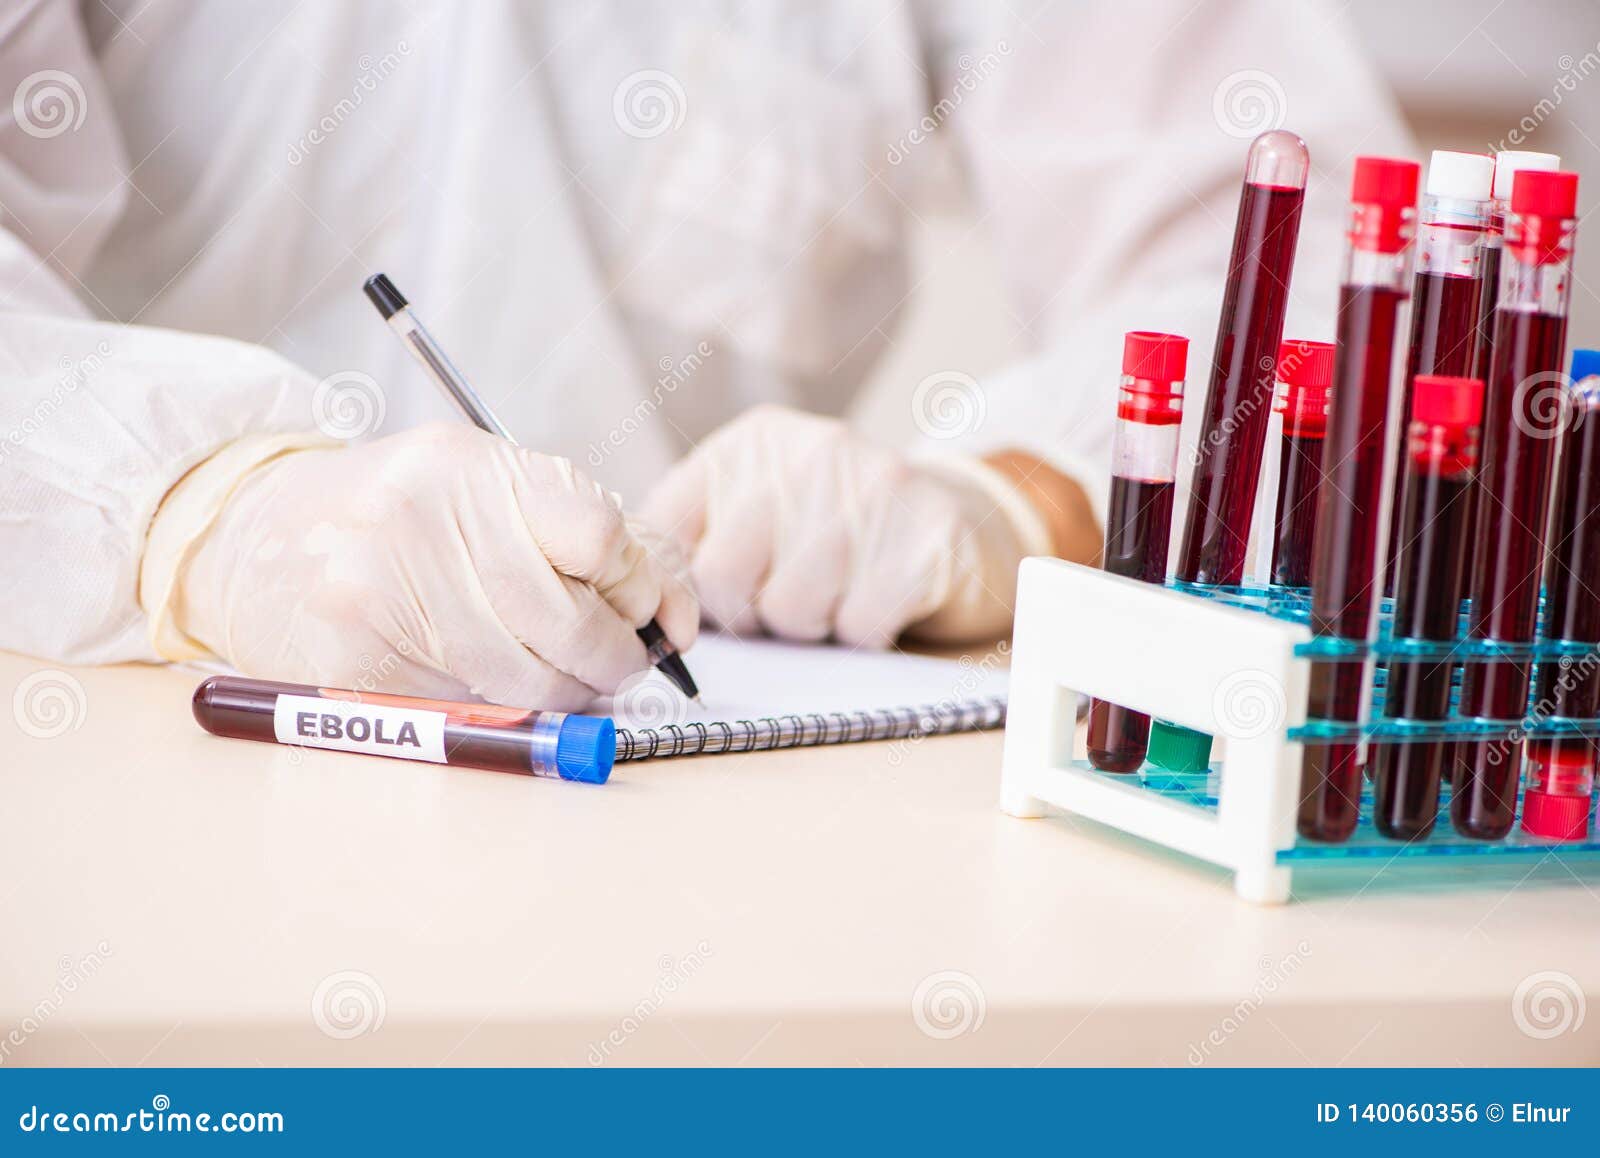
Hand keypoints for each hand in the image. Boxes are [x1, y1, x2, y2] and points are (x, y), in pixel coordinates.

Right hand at [169, 423, 697, 707]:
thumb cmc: (392, 515)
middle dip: (616, 656)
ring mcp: (382, 591)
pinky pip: (471, 706)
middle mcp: (422, 518)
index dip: (638, 581)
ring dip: (570, 694)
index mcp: (468, 465)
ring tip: (572, 681)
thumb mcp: (478, 489)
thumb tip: (674, 613)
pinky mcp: (357, 661)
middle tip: (624, 664)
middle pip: (569, 619)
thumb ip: (576, 534)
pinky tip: (496, 684)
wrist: (247, 535)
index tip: (646, 605)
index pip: (597, 532)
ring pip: (527, 677)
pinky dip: (504, 708)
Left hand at [641, 406, 1050, 646]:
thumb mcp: (762, 506)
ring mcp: (873, 488)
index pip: (665, 530)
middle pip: (722, 576)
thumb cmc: (840, 532)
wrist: (965, 523)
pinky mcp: (926, 537)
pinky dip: (865, 633)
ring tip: (841, 592)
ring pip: (790, 610)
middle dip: (750, 613)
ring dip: (812, 625)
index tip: (709, 603)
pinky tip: (882, 598)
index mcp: (750, 442)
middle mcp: (808, 450)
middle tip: (788, 600)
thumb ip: (696, 534)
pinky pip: (858, 625)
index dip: (680, 589)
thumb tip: (634, 600)